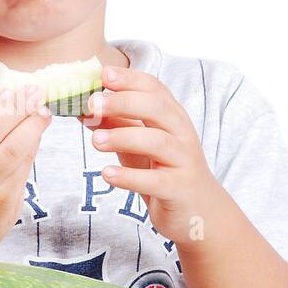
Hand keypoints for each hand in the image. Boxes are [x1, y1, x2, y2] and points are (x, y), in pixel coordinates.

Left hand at [79, 64, 216, 241]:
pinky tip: (107, 174)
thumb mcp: (141, 146)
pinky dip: (129, 176)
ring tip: (95, 140)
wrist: (201, 212)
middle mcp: (182, 135)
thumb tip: (86, 109)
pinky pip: (155, 181)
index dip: (130, 79)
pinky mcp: (179, 190)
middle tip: (93, 104)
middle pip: (157, 109)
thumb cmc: (167, 172)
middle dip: (123, 102)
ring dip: (123, 137)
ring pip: (157, 142)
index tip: (103, 74)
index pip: (155, 89)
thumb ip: (119, 126)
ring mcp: (183, 162)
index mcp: (173, 118)